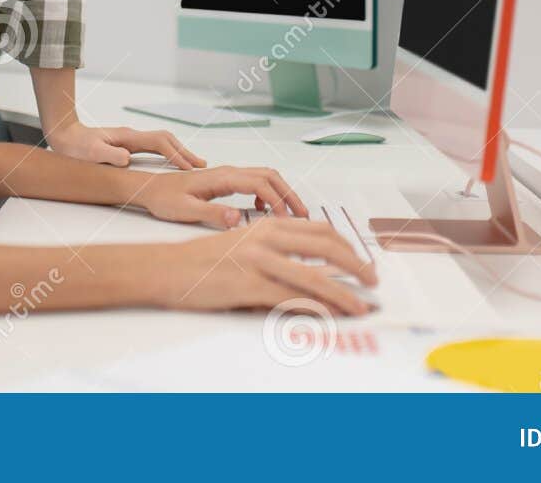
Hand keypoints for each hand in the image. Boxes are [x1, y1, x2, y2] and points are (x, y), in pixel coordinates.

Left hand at [45, 121, 204, 168]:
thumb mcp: (91, 152)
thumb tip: (127, 159)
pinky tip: (173, 162)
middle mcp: (133, 136)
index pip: (160, 144)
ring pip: (164, 142)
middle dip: (185, 152)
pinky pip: (156, 147)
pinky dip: (170, 153)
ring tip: (194, 165)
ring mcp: (132, 139)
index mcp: (128, 137)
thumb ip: (109, 154)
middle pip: (167, 140)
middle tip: (203, 166)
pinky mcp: (129, 144)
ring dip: (180, 152)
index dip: (176, 155)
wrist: (65, 136)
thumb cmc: (76, 146)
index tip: (190, 168)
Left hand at [133, 165, 307, 227]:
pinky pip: (253, 181)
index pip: (260, 185)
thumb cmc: (164, 199)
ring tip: (291, 214)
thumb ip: (213, 214)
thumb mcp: (186, 210)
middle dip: (289, 194)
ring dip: (281, 192)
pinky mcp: (224, 181)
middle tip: (302, 215)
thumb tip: (238, 218)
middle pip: (269, 176)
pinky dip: (267, 193)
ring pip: (263, 176)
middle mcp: (227, 172)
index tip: (287, 221)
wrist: (149, 188)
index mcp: (222, 178)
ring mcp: (227, 175)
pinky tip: (261, 210)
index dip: (278, 202)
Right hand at [155, 217, 377, 316]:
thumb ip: (274, 250)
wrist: (167, 269)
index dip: (346, 247)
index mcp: (267, 225)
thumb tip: (306, 268)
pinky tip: (328, 315)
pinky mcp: (248, 285)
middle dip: (355, 266)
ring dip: (343, 294)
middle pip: (325, 248)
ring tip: (360, 306)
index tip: (362, 261)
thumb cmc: (203, 260)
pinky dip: (315, 308)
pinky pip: (291, 298)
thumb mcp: (243, 244)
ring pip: (313, 276)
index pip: (319, 231)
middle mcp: (266, 238)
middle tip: (373, 280)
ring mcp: (258, 261)